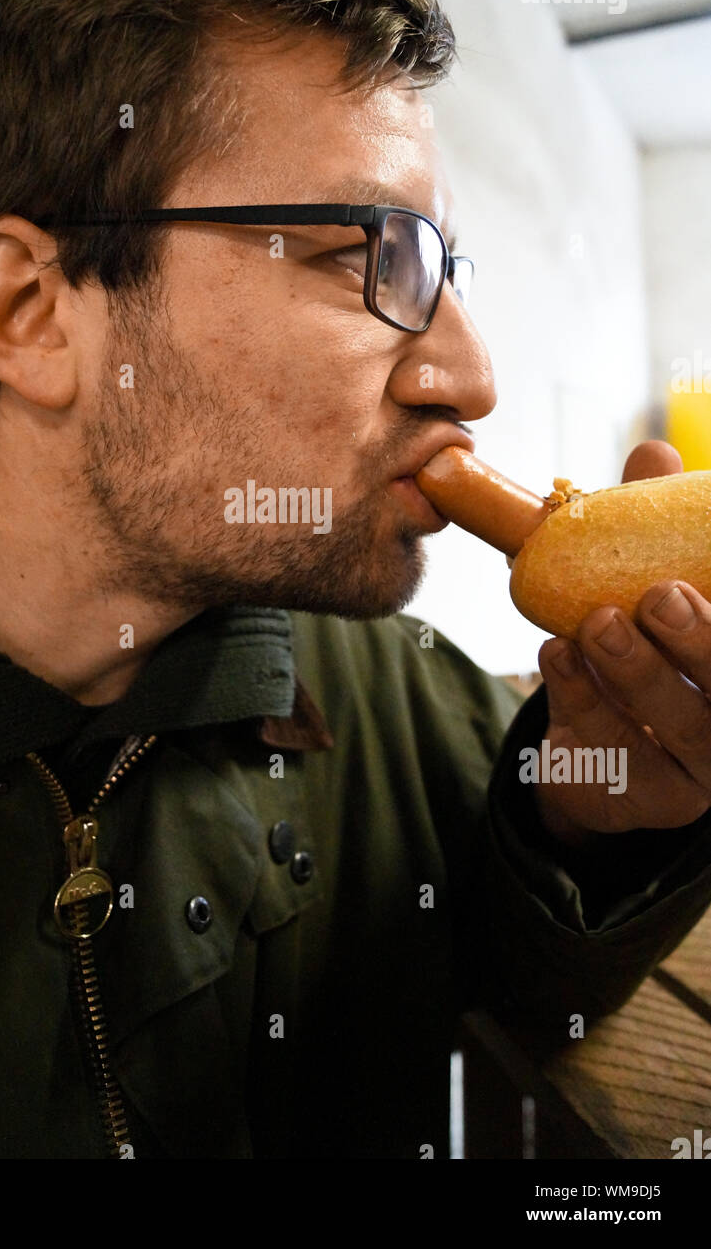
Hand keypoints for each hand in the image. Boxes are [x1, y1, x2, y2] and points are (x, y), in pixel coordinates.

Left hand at [534, 441, 710, 844]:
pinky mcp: (644, 799)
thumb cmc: (635, 649)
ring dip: (638, 671)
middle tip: (661, 594)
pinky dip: (581, 697)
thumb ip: (651, 525)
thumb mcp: (640, 582)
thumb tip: (654, 450)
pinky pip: (614, 751)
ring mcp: (700, 771)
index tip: (700, 579)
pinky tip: (554, 654)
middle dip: (703, 642)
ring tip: (595, 622)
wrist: (594, 750)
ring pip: (683, 729)